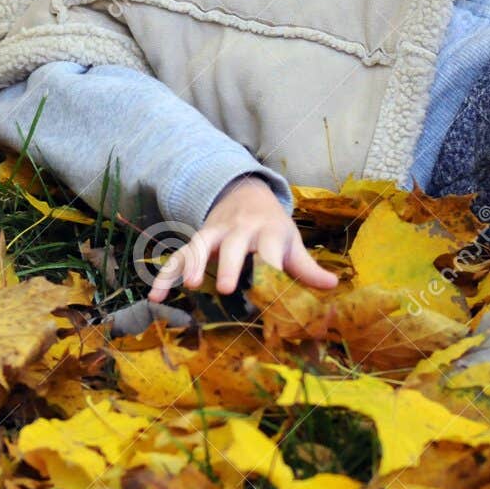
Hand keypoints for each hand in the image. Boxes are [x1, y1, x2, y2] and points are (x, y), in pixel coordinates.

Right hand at [146, 175, 339, 300]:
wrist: (245, 193)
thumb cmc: (272, 227)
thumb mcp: (291, 242)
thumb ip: (306, 267)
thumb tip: (333, 286)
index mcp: (268, 232)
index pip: (269, 249)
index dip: (269, 269)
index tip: (269, 295)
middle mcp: (240, 230)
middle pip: (233, 245)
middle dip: (228, 264)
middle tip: (224, 288)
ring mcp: (215, 233)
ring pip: (201, 245)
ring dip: (193, 263)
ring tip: (187, 285)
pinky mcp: (197, 239)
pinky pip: (178, 255)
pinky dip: (166, 273)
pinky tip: (156, 295)